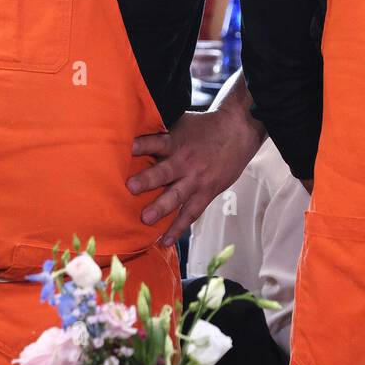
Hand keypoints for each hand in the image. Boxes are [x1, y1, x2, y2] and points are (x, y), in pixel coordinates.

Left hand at [127, 105, 264, 247]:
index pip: (156, 142)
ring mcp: (196, 179)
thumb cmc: (205, 127)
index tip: (126, 148)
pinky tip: (165, 241)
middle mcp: (185, 161)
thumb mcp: (182, 124)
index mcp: (176, 141)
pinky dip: (178, 228)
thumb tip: (131, 133)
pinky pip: (191, 213)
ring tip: (146, 219)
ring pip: (177, 195)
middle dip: (148, 180)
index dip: (142, 145)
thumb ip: (161, 133)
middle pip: (165, 171)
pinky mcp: (206, 193)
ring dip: (161, 207)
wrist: (238, 132)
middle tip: (131, 188)